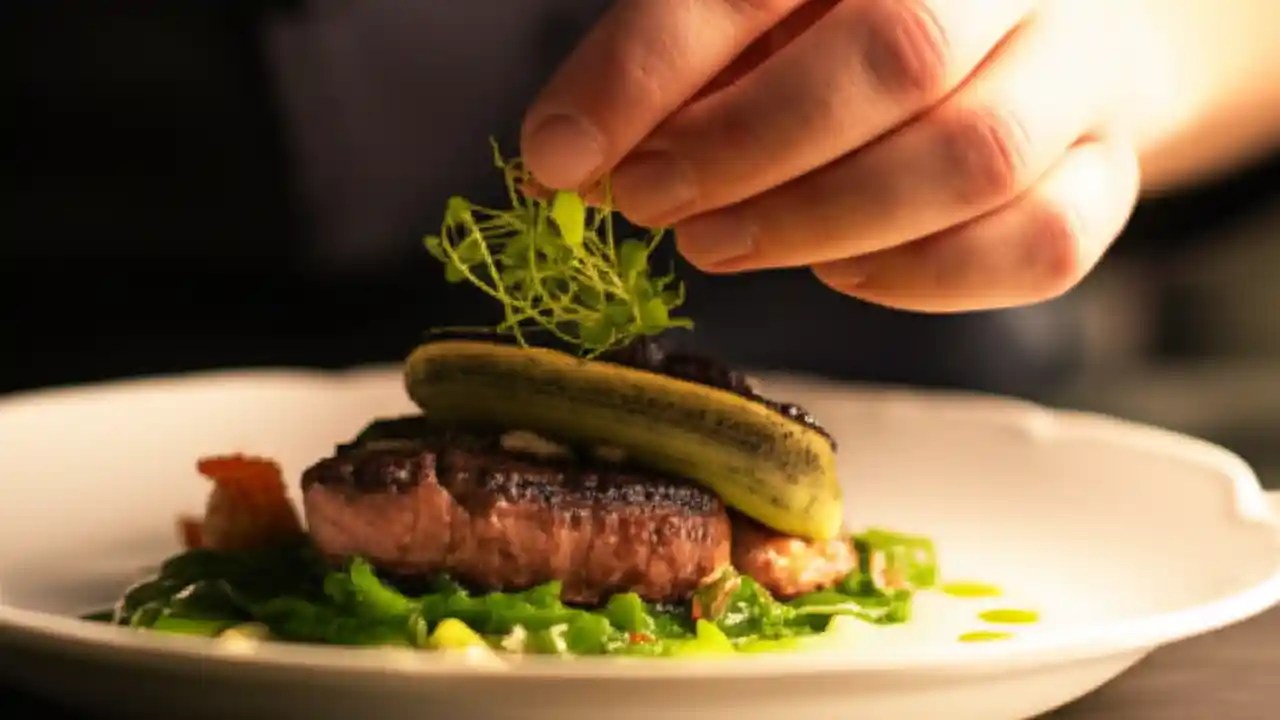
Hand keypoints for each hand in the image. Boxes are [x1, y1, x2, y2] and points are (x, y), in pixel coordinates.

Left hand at [520, 0, 1162, 311]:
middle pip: (893, 56)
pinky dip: (923, 278)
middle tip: (651, 204)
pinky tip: (844, 272)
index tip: (560, 154)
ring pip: (973, 156)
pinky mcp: (1112, 166)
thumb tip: (573, 151)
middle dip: (744, 149)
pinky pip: (1041, 243)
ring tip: (720, 245)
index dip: (645, 68)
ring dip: (821, 222)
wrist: (1045, 24)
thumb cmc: (864, 18)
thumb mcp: (770, 10)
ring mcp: (1079, 68)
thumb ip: (684, 59)